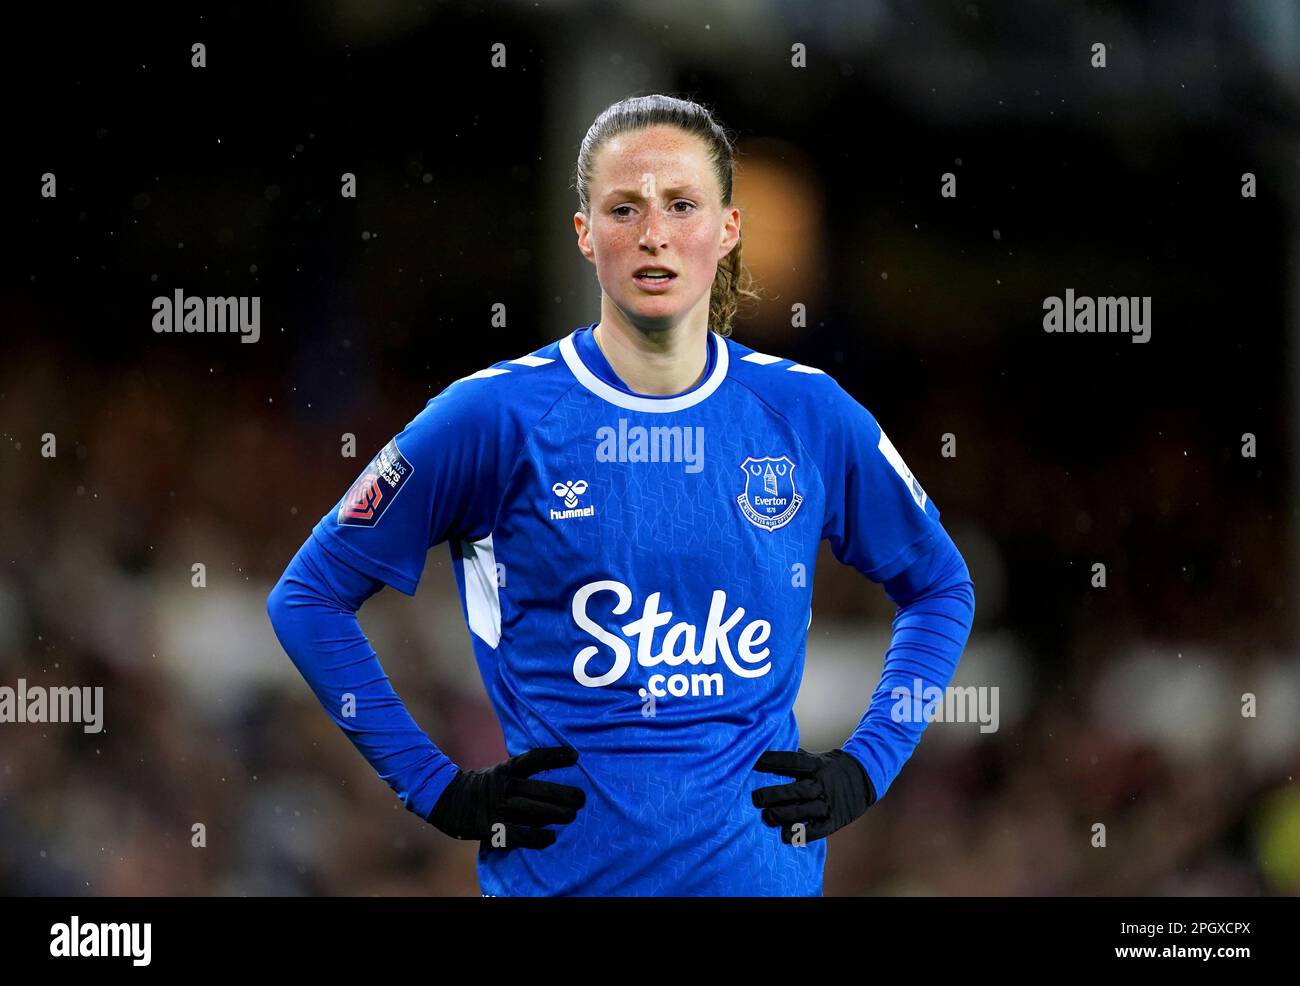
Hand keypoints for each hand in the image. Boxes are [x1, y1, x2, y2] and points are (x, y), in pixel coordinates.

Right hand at [427, 746, 585, 850]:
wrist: (445, 800)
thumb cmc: (482, 786)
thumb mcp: (499, 772)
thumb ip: (521, 775)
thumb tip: (554, 780)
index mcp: (505, 770)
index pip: (533, 759)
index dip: (554, 756)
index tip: (575, 755)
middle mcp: (503, 787)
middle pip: (539, 789)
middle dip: (564, 794)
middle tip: (582, 798)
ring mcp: (496, 808)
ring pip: (532, 811)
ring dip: (555, 815)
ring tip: (572, 816)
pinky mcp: (490, 828)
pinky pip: (518, 834)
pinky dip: (536, 837)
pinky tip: (551, 837)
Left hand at [751, 748, 875, 844]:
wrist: (866, 777)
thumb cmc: (834, 767)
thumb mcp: (819, 758)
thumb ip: (798, 759)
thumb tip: (771, 752)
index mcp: (817, 766)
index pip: (793, 762)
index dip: (773, 761)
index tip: (754, 762)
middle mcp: (822, 784)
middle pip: (796, 790)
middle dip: (774, 795)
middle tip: (755, 798)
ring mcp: (828, 803)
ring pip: (804, 811)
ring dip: (783, 815)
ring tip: (767, 817)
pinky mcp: (834, 820)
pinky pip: (816, 830)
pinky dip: (800, 834)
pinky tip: (784, 836)